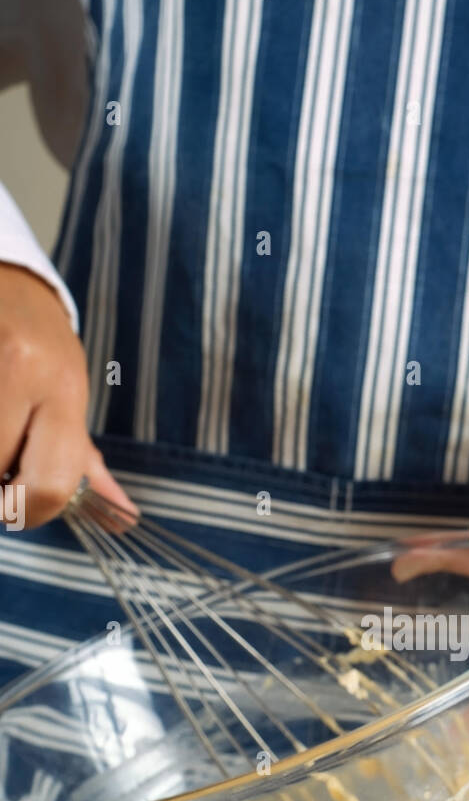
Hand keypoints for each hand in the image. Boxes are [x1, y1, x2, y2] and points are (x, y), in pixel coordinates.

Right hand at [0, 262, 132, 527]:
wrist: (10, 282)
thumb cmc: (43, 349)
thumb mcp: (71, 398)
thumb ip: (87, 464)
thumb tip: (125, 518)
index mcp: (62, 392)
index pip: (51, 484)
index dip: (30, 510)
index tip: (17, 505)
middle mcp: (22, 371)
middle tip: (1, 473)